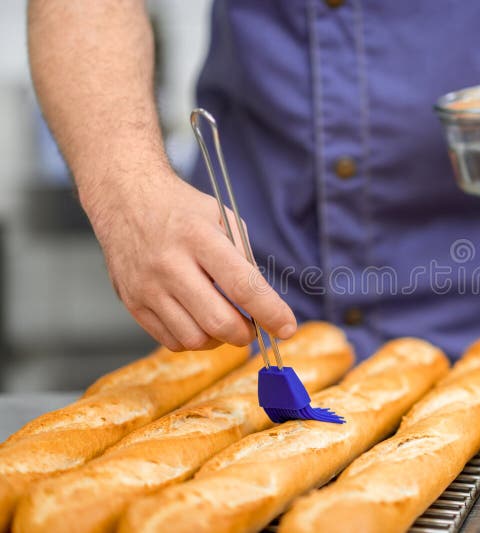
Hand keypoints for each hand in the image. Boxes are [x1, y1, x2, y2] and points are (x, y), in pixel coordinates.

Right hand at [86, 170, 296, 350]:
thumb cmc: (183, 210)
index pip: (242, 286)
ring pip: (195, 339)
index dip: (270, 312)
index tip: (286, 327)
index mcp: (198, 237)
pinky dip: (195, 340)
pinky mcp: (132, 303)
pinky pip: (171, 341)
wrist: (124, 199)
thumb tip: (262, 303)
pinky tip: (200, 321)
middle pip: (218, 321)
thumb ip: (243, 258)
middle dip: (246, 333)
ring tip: (226, 323)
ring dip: (220, 340)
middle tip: (252, 326)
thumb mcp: (221, 218)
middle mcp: (169, 264)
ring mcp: (147, 287)